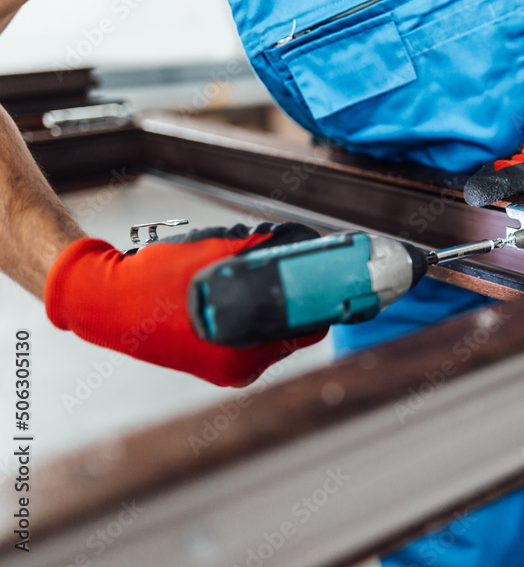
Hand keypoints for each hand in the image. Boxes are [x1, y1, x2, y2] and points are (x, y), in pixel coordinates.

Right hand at [45, 222, 328, 386]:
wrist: (104, 302)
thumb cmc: (158, 278)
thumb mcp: (217, 255)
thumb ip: (263, 251)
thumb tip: (300, 243)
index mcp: (246, 352)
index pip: (309, 329)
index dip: (322, 300)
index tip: (331, 280)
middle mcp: (240, 367)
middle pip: (291, 329)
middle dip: (294, 296)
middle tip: (292, 268)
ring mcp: (226, 368)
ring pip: (271, 330)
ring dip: (271, 302)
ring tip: (249, 275)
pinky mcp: (212, 362)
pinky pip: (248, 335)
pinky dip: (250, 313)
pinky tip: (236, 290)